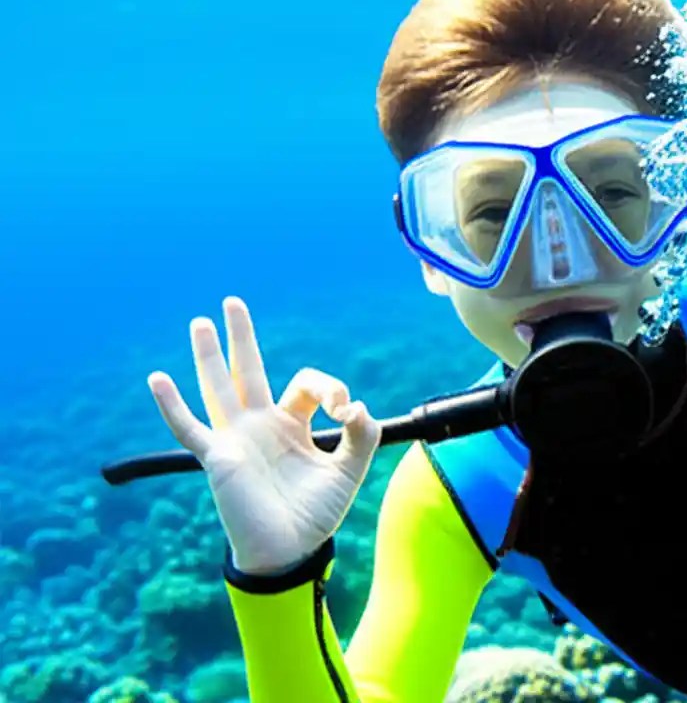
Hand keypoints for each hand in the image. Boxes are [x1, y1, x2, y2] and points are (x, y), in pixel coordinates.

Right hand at [147, 296, 380, 574]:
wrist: (289, 550)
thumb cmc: (315, 514)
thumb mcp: (349, 471)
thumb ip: (362, 436)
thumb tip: (357, 406)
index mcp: (292, 425)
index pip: (305, 385)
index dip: (328, 387)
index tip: (344, 410)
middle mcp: (260, 425)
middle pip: (248, 371)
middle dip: (242, 338)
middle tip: (233, 302)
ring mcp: (236, 439)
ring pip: (218, 388)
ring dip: (208, 356)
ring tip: (200, 322)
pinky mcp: (218, 458)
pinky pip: (189, 429)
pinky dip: (172, 405)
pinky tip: (157, 379)